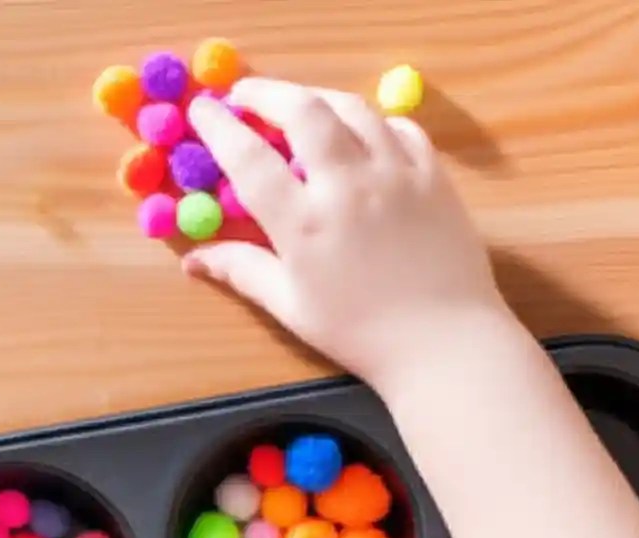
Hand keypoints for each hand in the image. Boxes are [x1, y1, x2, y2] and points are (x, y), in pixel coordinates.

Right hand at [184, 78, 511, 389]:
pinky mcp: (434, 175)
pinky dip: (371, 122)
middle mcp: (348, 185)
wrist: (446, 343)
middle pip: (302, 110)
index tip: (202, 109)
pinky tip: (360, 135)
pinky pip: (399, 127)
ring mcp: (396, 173)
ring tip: (298, 107)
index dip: (218, 126)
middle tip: (245, 97)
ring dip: (316, 98)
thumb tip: (192, 259)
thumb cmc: (361, 334)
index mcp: (304, 223)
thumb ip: (242, 271)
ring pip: (351, 108)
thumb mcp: (292, 307)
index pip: (248, 157)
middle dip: (265, 92)